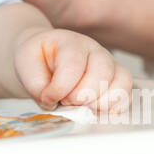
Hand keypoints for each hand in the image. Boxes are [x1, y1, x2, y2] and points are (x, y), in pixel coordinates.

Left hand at [13, 27, 131, 113]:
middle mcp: (94, 50)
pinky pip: (127, 94)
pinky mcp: (116, 79)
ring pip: (121, 82)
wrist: (45, 56)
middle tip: (66, 102)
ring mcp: (109, 64)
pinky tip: (98, 111)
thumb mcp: (26, 66)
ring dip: (102, 102)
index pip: (73, 65)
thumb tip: (52, 102)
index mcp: (70, 42)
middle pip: (102, 72)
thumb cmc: (37, 60)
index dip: (61, 88)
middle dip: (82, 96)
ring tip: (83, 108)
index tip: (49, 98)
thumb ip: (36, 85)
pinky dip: (115, 107)